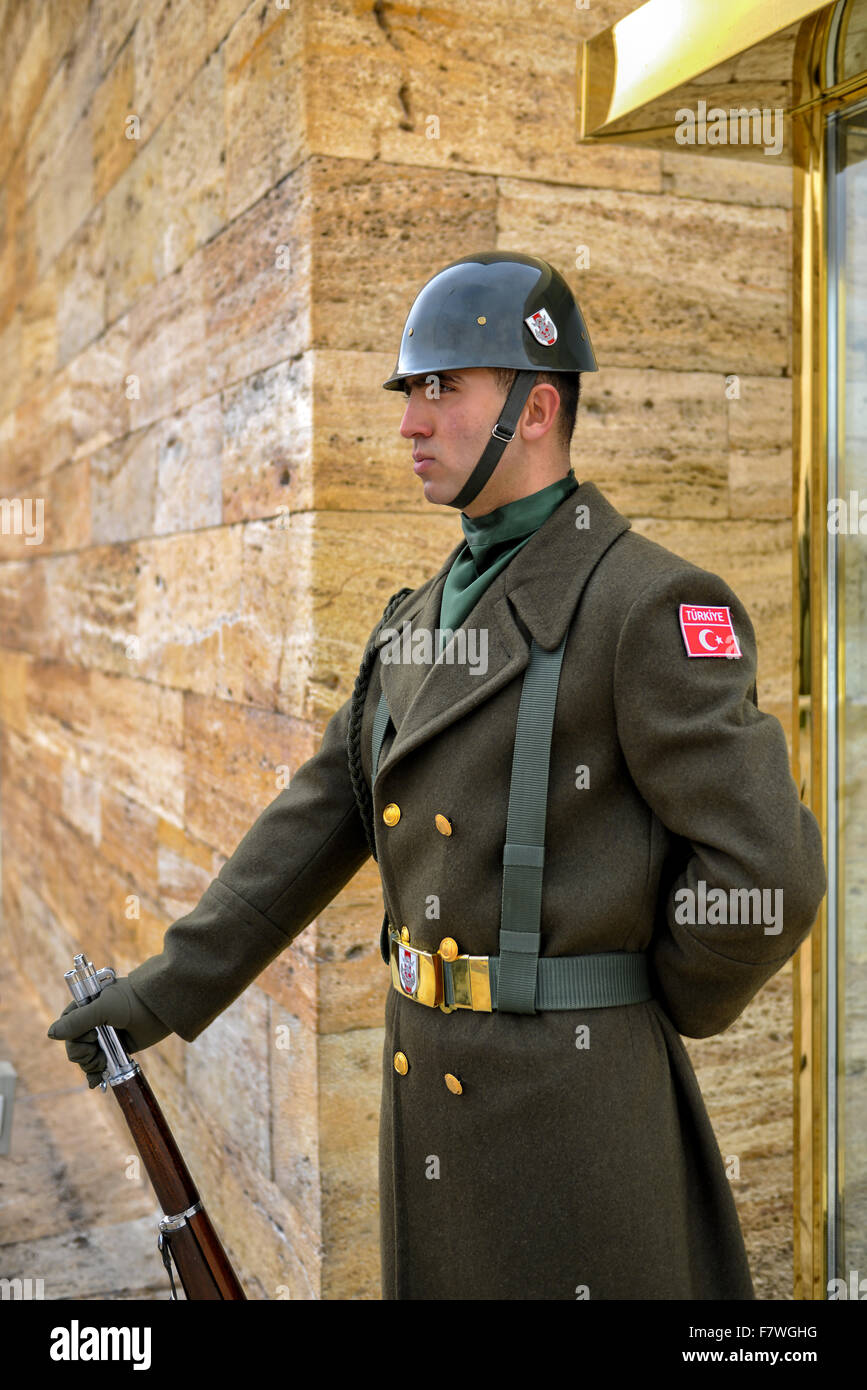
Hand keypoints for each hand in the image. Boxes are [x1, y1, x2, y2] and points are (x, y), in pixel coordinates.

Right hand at [47, 978, 170, 1087]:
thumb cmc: (133, 1001)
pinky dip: (95, 1074)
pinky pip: (98, 1065)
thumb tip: (51, 1034)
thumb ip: (78, 1021)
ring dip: (90, 1064)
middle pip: (73, 1046)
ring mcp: (103, 1036)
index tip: (92, 1035)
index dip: (74, 1037)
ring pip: (85, 1058)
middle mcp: (92, 1021)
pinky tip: (96, 1082)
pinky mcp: (115, 1049)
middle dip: (83, 1053)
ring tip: (103, 1062)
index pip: (66, 1027)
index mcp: (85, 1005)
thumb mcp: (104, 1007)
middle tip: (98, 1049)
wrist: (162, 1009)